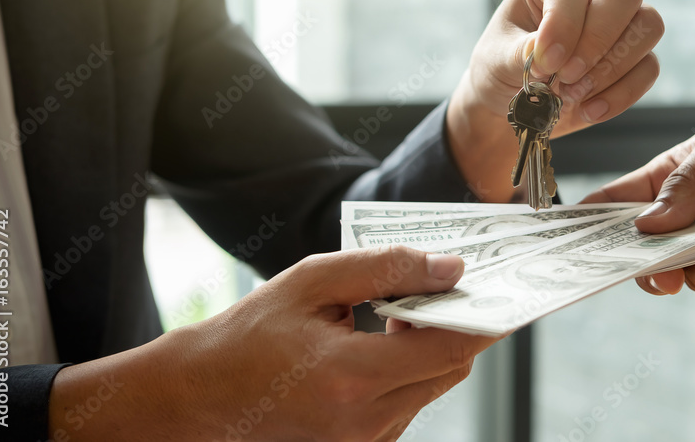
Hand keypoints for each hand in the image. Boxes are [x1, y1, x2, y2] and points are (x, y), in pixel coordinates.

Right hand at [49, 247, 497, 441]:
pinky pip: (407, 404)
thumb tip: (449, 269)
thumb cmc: (249, 333)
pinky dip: (408, 369)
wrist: (198, 395)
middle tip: (439, 286)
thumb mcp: (313, 282)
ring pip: (431, 387)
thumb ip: (385, 269)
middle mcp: (364, 421)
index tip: (497, 286)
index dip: (481, 316)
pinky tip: (381, 340)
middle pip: (448, 370)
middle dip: (455, 326)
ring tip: (399, 311)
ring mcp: (362, 441)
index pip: (449, 349)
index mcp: (351, 378)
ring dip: (430, 348)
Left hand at [448, 0, 663, 200]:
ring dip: (612, 68)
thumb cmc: (501, 65)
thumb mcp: (497, 58)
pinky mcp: (636, 56)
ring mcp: (622, 19)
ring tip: (572, 94)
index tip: (545, 61)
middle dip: (598, 39)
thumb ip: (520, 52)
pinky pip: (649, 68)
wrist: (513, 102)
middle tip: (566, 76)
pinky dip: (621, 94)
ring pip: (648, 26)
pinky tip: (589, 110)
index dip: (562, 23)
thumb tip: (550, 52)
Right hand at [582, 108, 694, 294]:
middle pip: (646, 257)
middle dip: (649, 270)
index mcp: (666, 185)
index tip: (570, 244)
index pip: (615, 208)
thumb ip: (689, 181)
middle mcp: (686, 223)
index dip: (588, 226)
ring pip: (693, 277)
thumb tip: (649, 225)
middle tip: (660, 276)